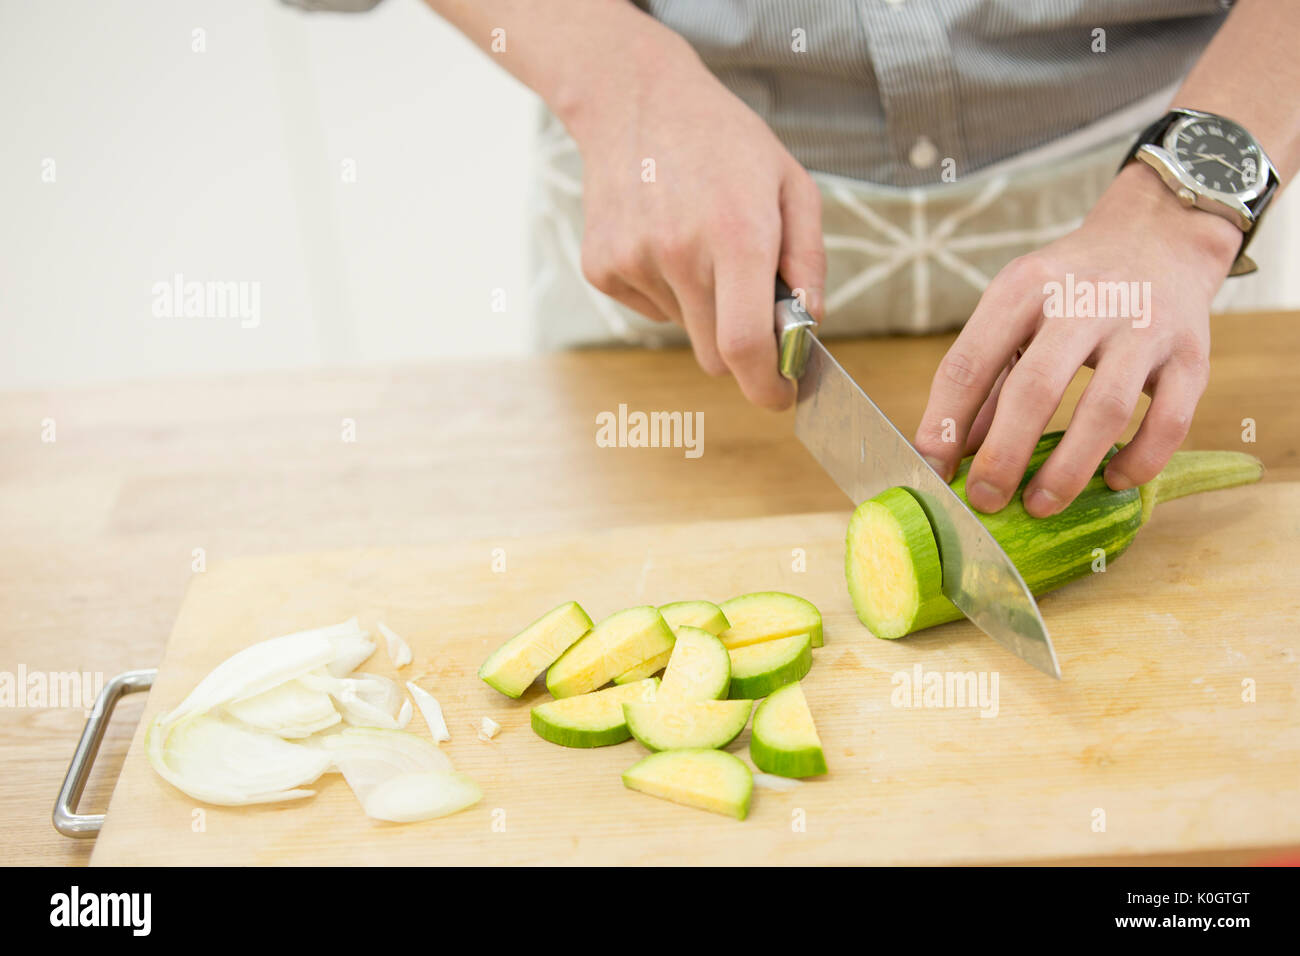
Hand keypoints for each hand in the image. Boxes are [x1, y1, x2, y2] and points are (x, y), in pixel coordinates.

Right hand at [560, 24, 825, 408]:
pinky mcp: (601, 266)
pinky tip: (665, 237)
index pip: (745, 345)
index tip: (779, 396)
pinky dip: (666, 290)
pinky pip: (649, 309)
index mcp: (736, 235)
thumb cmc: (725, 142)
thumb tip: (810, 322)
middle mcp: (679, 253)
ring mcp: (633, 261)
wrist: (635, 100)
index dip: (766, 386)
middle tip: (749, 304)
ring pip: (684, 330)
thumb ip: (809, 259)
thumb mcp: (790, 184)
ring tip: (700, 242)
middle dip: (740, 348)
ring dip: (702, 307)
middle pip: (714, 356)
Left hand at [914, 162, 1241, 516]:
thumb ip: (986, 378)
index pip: (969, 362)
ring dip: (1068, 468)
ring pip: (1104, 409)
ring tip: (1040, 504)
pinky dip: (1140, 460)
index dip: (945, 422)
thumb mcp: (1016, 310)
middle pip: (1035, 388)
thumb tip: (950, 454)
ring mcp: (1143, 325)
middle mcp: (1084, 299)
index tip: (932, 471)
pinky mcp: (1192, 353)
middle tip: (985, 501)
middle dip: (1004, 455)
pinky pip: (1169, 420)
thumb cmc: (1069, 287)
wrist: (1159, 236)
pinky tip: (1113, 480)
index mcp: (1024, 287)